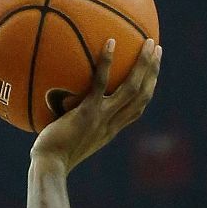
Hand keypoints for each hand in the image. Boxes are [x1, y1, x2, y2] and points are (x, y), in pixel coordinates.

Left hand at [30, 36, 160, 171]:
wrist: (49, 166)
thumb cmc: (52, 154)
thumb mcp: (69, 137)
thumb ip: (73, 120)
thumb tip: (60, 100)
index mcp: (110, 130)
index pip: (137, 108)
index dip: (148, 89)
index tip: (152, 72)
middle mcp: (111, 124)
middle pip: (142, 95)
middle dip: (153, 71)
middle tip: (157, 49)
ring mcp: (101, 118)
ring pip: (132, 88)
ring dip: (144, 64)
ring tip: (148, 41)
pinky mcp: (88, 112)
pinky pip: (100, 83)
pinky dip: (107, 62)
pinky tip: (110, 42)